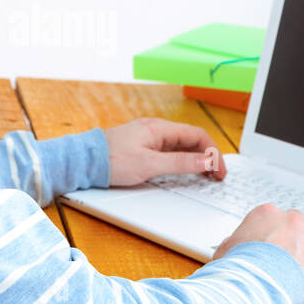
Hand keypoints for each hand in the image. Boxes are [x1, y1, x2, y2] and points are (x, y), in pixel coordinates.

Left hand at [102, 117, 227, 186]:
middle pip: (191, 140)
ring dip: (195, 159)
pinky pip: (168, 151)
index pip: (197, 136)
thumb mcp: (149, 165)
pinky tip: (184, 171)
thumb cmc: (111, 160)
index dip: (213, 153)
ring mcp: (148, 138)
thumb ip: (179, 163)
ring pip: (180, 146)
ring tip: (205, 175)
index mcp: (160, 128)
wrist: (84, 161)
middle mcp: (156, 130)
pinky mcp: (141, 147)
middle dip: (207, 156)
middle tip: (216, 175)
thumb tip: (205, 161)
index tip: (219, 171)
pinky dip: (181, 161)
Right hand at [212, 204, 303, 303]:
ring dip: (303, 253)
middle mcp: (291, 222)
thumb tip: (234, 247)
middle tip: (277, 258)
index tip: (264, 245)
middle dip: (288, 239)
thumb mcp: (225, 249)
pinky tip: (297, 284)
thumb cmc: (239, 268)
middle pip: (294, 225)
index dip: (267, 233)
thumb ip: (235, 243)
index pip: (271, 217)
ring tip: (288, 273)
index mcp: (266, 214)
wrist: (255, 288)